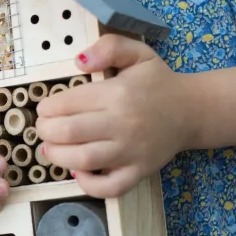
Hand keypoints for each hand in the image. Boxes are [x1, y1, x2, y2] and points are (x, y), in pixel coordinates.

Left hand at [36, 34, 191, 198]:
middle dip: (45, 131)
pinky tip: (78, 172)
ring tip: (50, 148)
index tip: (44, 109)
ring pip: (82, 160)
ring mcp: (131, 151)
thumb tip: (79, 61)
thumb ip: (109, 47)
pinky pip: (108, 187)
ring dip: (57, 156)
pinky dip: (88, 184)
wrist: (192, 110)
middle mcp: (123, 123)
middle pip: (69, 132)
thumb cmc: (158, 82)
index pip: (68, 103)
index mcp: (118, 93)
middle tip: (43, 128)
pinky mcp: (138, 171)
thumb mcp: (138, 52)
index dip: (47, 107)